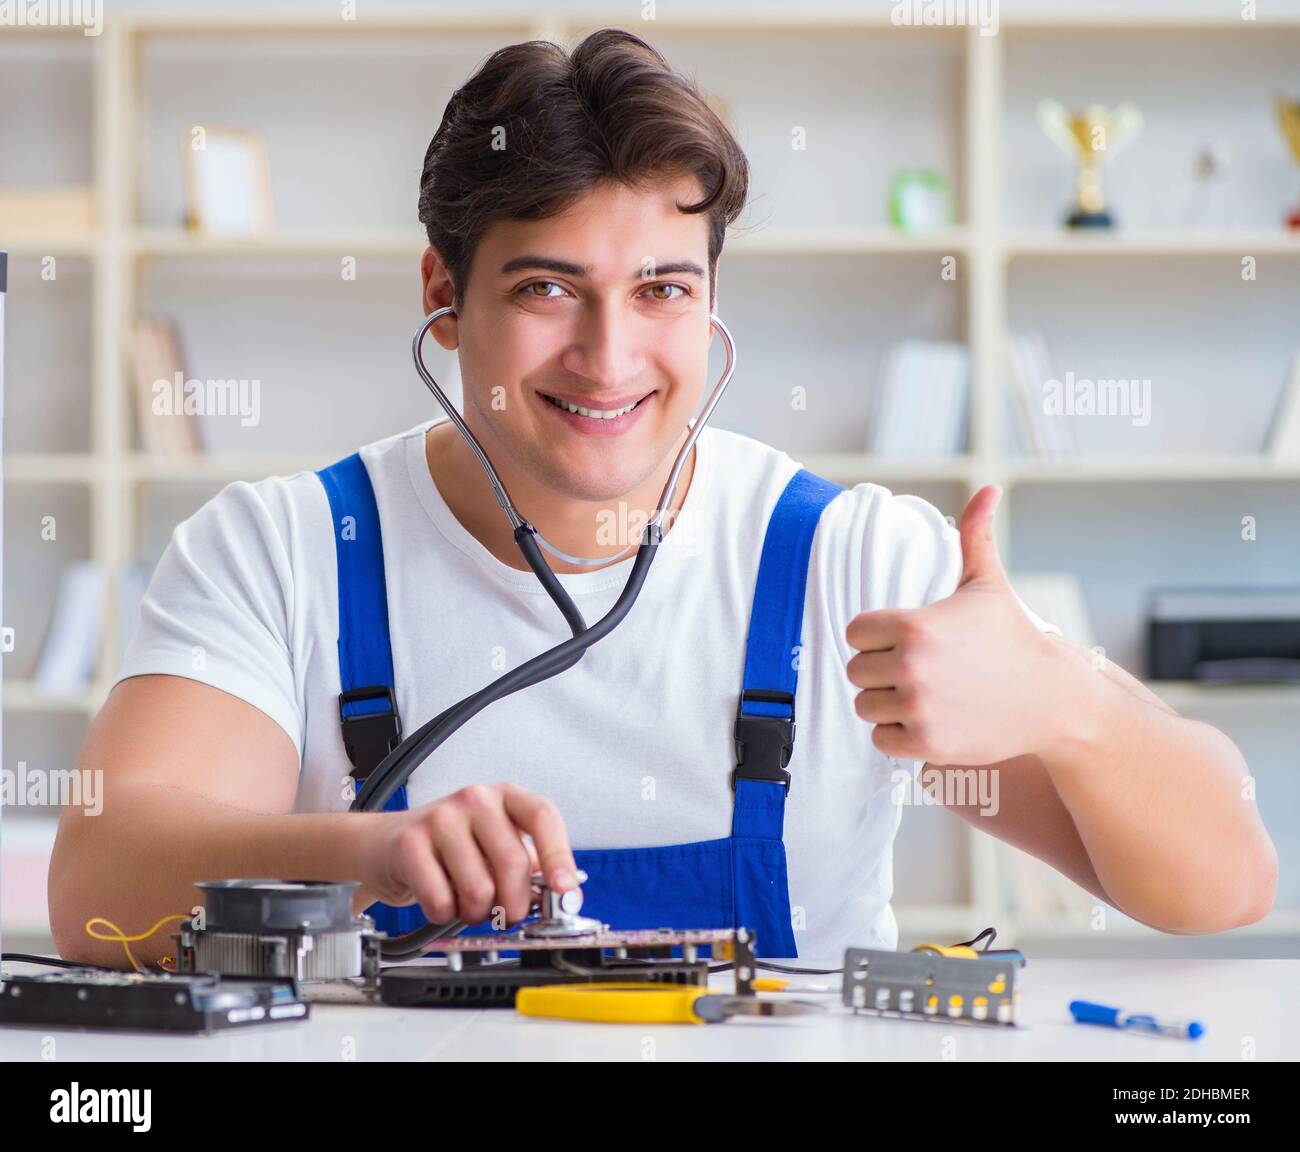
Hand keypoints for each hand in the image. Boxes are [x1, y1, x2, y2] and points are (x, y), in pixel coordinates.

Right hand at [355, 782, 577, 927]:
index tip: (565, 890)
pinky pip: (441, 900)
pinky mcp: (410, 843)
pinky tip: (440, 900)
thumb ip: (527, 866)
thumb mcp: (494, 845)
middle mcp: (475, 799)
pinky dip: (444, 914)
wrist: (386, 843)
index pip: (543, 817)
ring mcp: (441, 817)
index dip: (559, 856)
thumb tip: (558, 896)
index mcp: (505, 796)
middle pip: (514, 863)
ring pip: (479, 889)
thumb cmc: (449, 848)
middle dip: (514, 905)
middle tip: (505, 915)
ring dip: (475, 913)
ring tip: (465, 903)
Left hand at [845, 485, 1062, 765]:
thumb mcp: (988, 586)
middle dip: (882, 671)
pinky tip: (929, 720)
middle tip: (922, 671)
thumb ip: (975, 536)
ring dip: (888, 704)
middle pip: (856, 670)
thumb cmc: (1014, 639)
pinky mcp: (926, 743)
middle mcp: (911, 666)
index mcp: (915, 624)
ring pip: (865, 706)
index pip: (855, 633)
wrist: (1053, 700)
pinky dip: (898, 734)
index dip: (877, 637)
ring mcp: (918, 707)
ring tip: (927, 694)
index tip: (907, 642)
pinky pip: (881, 740)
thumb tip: (988, 489)